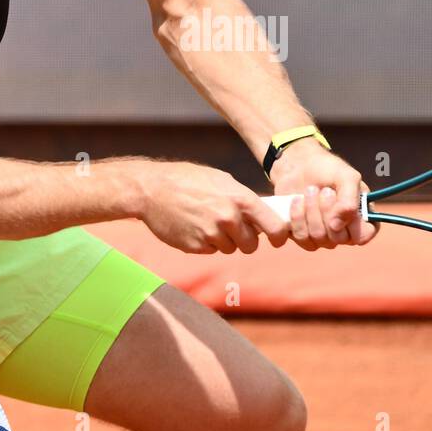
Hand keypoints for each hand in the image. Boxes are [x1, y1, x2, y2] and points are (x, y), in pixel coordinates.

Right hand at [139, 162, 289, 254]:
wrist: (151, 190)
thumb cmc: (188, 180)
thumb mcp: (222, 181)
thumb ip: (244, 199)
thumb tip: (264, 215)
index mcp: (240, 199)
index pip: (275, 227)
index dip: (280, 235)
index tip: (278, 238)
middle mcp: (229, 218)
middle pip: (252, 245)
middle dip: (245, 238)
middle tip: (231, 226)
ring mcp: (211, 234)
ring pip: (230, 248)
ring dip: (223, 240)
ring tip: (206, 220)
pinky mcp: (196, 247)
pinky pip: (211, 250)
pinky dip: (205, 242)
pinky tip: (194, 225)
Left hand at [269, 140, 379, 250]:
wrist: (297, 164)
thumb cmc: (326, 169)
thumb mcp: (346, 177)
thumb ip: (350, 200)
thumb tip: (337, 226)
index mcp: (360, 216)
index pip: (364, 235)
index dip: (354, 226)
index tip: (343, 208)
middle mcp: (343, 230)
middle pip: (339, 238)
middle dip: (328, 211)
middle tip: (325, 190)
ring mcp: (323, 236)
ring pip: (319, 238)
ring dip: (312, 211)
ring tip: (310, 190)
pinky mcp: (303, 236)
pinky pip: (302, 238)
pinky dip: (297, 217)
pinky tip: (296, 200)